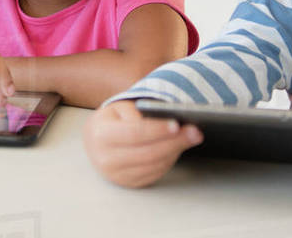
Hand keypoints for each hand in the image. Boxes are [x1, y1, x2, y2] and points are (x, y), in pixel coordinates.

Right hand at [83, 99, 202, 187]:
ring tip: (191, 137)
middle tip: (195, 132)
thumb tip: (165, 123)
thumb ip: (137, 113)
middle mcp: (106, 159)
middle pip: (148, 152)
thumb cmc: (112, 120)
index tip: (177, 124)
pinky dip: (169, 160)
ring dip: (175, 151)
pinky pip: (155, 173)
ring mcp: (117, 175)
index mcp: (101, 136)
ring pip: (154, 165)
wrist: (95, 140)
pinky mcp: (129, 183)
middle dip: (174, 142)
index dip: (157, 130)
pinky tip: (178, 148)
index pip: (134, 133)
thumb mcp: (119, 108)